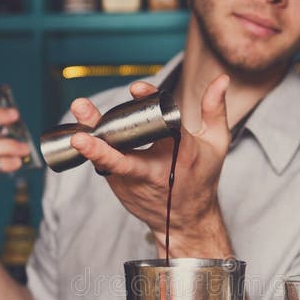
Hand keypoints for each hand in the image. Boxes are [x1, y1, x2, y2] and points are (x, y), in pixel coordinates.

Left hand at [69, 75, 230, 254]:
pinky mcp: (120, 187)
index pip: (165, 127)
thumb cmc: (202, 177)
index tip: (137, 88)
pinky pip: (104, 165)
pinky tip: (82, 136)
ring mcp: (134, 183)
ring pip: (108, 161)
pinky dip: (94, 151)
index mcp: (182, 155)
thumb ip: (215, 109)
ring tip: (78, 126)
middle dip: (100, 144)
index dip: (150, 105)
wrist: (187, 220)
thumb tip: (221, 79)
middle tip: (82, 123)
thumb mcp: (217, 144)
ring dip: (90, 146)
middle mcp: (155, 172)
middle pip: (123, 157)